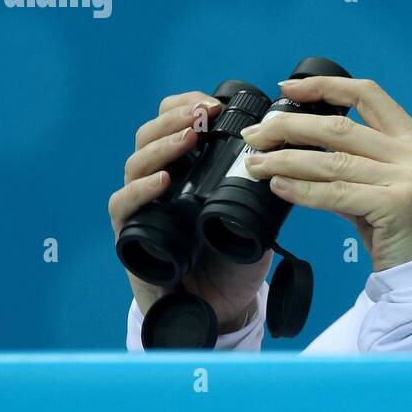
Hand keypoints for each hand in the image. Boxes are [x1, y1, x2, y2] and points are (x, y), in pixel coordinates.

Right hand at [108, 90, 272, 333]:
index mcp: (187, 171)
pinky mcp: (130, 236)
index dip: (189, 106)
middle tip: (202, 112)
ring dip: (162, 146)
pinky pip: (123, 206)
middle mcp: (159, 182)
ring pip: (135, 163)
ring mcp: (142, 206)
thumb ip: (265, 187)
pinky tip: (162, 181)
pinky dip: (140, 191)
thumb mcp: (256, 216)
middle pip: (150, 135)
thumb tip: (289, 155)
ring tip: (188, 137)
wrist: (220, 308)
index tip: (215, 103)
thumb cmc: (234, 260)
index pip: (175, 124)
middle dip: (176, 117)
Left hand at [240, 76, 411, 272]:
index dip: (324, 86)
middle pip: (340, 126)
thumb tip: (297, 155)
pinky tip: (278, 187)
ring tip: (255, 165)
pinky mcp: (396, 205)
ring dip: (285, 161)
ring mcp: (408, 177)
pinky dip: (301, 190)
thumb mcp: (387, 188)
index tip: (287, 89)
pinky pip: (336, 193)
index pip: (367, 95)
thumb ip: (353, 168)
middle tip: (256, 136)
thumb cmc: (408, 234)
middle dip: (289, 127)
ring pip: (332, 161)